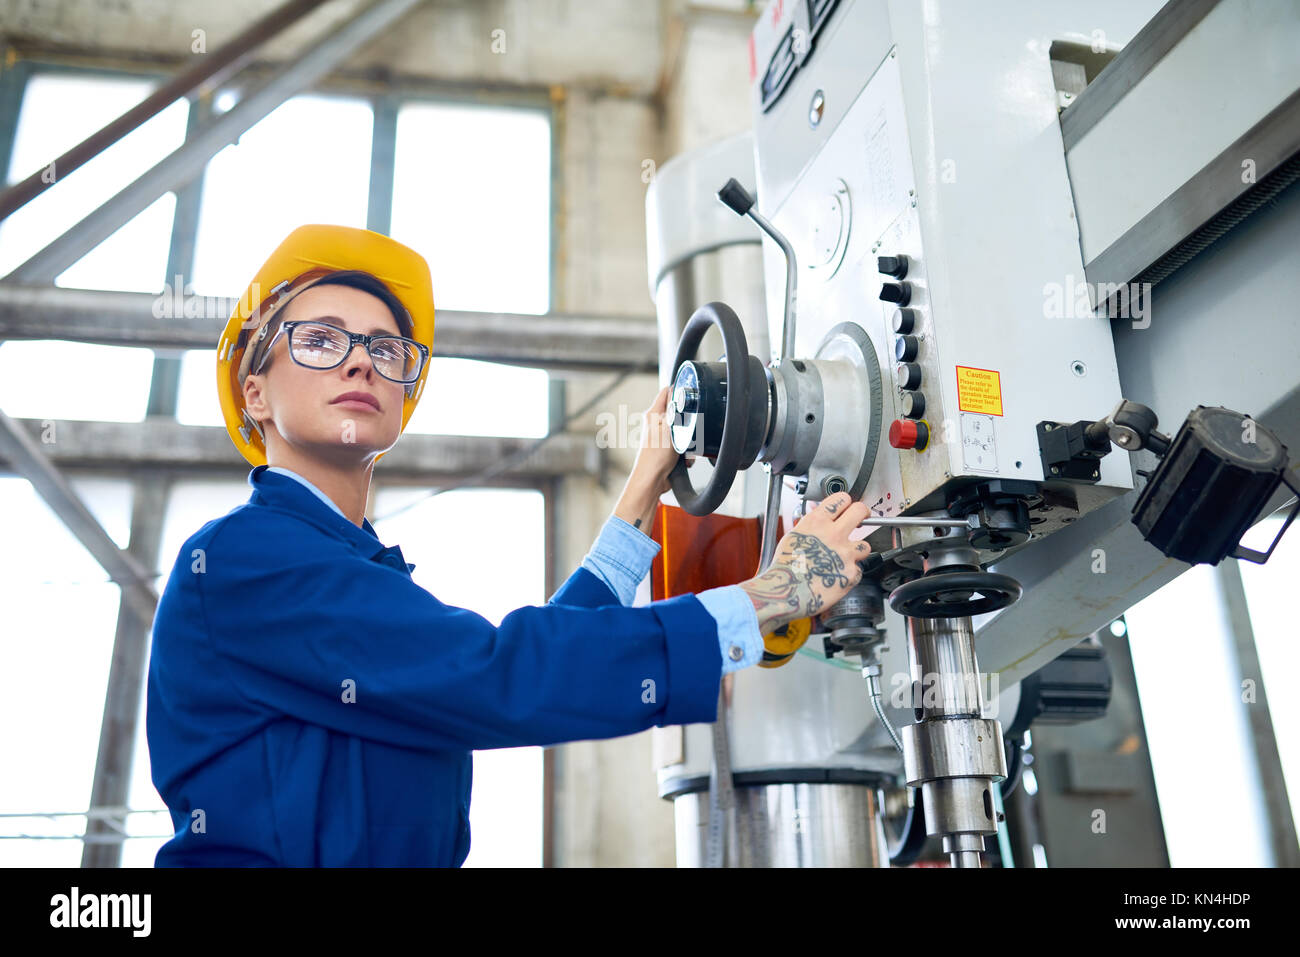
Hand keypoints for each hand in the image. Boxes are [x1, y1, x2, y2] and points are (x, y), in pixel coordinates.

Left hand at [613, 385, 693, 529]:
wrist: (653, 480)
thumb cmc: (656, 457)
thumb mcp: (668, 427)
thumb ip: (673, 410)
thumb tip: (676, 393)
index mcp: (653, 414)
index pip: (666, 392)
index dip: (678, 391)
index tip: (689, 396)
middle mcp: (657, 423)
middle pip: (680, 413)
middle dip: (688, 423)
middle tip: (687, 431)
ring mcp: (663, 436)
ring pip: (684, 431)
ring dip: (689, 441)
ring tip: (685, 449)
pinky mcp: (668, 449)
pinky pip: (683, 445)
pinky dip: (686, 452)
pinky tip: (684, 459)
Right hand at [738, 491, 871, 634]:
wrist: (787, 591)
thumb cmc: (785, 567)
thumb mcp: (793, 536)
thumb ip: (811, 525)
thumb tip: (820, 518)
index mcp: (817, 522)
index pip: (841, 499)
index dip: (845, 502)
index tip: (846, 507)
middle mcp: (834, 534)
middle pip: (860, 511)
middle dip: (863, 514)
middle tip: (861, 519)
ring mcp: (845, 553)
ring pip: (865, 544)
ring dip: (857, 549)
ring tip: (845, 557)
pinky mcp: (851, 573)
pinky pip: (858, 569)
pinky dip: (850, 572)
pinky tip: (838, 575)